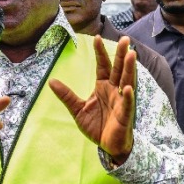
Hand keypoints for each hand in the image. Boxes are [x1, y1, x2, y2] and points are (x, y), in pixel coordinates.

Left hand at [49, 36, 136, 163]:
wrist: (108, 146)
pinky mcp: (125, 115)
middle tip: (125, 39)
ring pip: (126, 81)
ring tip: (131, 54)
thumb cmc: (96, 126)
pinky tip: (127, 87)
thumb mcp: (78, 110)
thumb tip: (51, 81)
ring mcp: (121, 101)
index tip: (96, 37)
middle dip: (121, 54)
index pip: (103, 66)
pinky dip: (127, 96)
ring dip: (129, 69)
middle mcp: (114, 90)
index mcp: (103, 86)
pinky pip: (126, 104)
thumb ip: (67, 95)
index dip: (100, 53)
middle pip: (118, 69)